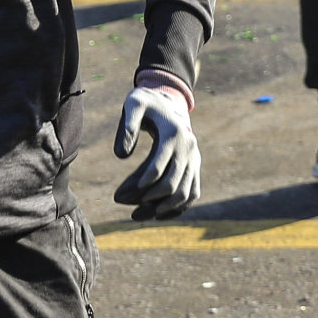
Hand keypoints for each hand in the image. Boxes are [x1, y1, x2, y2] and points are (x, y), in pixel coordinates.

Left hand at [112, 85, 200, 220]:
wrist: (169, 101)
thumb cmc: (146, 103)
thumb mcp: (134, 104)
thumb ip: (127, 125)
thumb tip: (121, 156)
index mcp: (174, 133)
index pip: (161, 164)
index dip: (143, 182)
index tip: (122, 195)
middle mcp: (189, 148)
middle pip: (175, 183)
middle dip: (150, 199)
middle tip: (125, 206)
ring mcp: (195, 159)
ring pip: (186, 193)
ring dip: (163, 209)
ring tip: (136, 216)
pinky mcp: (195, 167)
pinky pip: (192, 193)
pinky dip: (178, 208)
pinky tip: (156, 215)